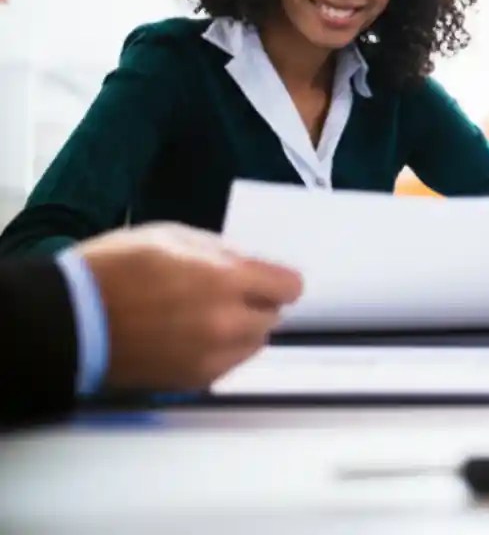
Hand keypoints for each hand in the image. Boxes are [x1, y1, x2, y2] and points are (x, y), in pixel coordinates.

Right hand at [75, 223, 302, 390]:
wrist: (69, 320)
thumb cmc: (112, 270)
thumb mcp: (170, 236)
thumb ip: (219, 251)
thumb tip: (248, 264)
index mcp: (226, 279)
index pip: (289, 287)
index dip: (278, 281)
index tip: (269, 281)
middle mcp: (228, 322)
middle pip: (273, 317)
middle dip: (257, 304)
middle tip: (229, 295)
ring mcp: (212, 356)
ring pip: (254, 344)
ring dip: (242, 330)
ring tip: (206, 317)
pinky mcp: (195, 380)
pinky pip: (229, 365)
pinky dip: (220, 352)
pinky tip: (191, 338)